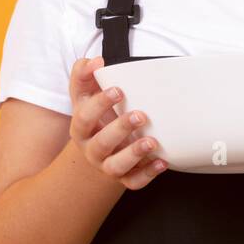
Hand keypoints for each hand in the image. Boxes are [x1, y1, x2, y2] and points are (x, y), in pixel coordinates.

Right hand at [68, 56, 167, 189]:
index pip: (85, 117)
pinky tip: (162, 161)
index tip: (118, 90)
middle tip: (140, 115)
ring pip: (116, 166)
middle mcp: (92, 148)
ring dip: (134, 154)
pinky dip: (148, 174)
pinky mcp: (124, 177)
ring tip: (152, 141)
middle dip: (120, 129)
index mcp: (81, 127)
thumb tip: (95, 61)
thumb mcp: (85, 93)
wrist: (98, 147)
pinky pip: (134, 181)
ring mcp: (107, 165)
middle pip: (101, 143)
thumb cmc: (96, 113)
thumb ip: (84, 73)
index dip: (100, 104)